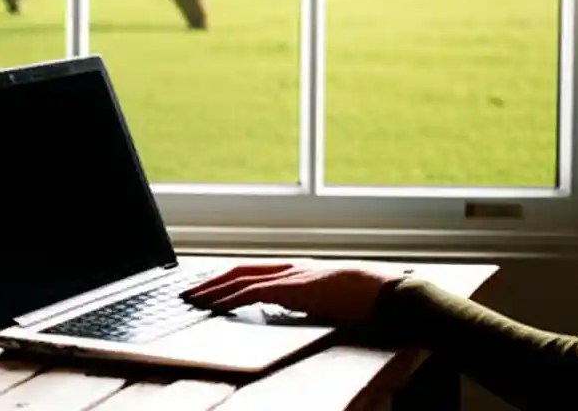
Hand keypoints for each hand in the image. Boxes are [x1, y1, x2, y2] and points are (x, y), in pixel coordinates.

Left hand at [179, 263, 404, 324]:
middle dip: (214, 281)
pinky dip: (230, 299)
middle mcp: (292, 268)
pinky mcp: (293, 289)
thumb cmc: (367, 298)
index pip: (256, 270)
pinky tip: (216, 307)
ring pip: (241, 279)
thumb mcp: (332, 298)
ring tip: (193, 300)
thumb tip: (298, 309)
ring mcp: (292, 276)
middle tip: (190, 291)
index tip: (211, 285)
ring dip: (214, 290)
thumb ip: (311, 300)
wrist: (386, 292)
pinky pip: (252, 293)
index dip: (230, 277)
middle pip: (242, 270)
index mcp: (300, 270)